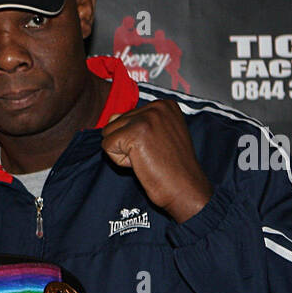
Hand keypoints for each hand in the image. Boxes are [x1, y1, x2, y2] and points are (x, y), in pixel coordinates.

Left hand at [100, 99, 213, 223]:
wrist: (184, 187)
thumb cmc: (172, 167)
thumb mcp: (156, 138)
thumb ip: (134, 124)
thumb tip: (111, 117)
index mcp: (164, 105)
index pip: (128, 117)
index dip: (136, 139)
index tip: (157, 148)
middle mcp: (156, 106)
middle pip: (116, 123)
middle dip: (128, 145)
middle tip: (152, 155)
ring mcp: (146, 117)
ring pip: (109, 133)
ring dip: (123, 152)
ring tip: (146, 158)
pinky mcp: (134, 132)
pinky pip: (107, 146)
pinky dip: (120, 161)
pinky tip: (140, 163)